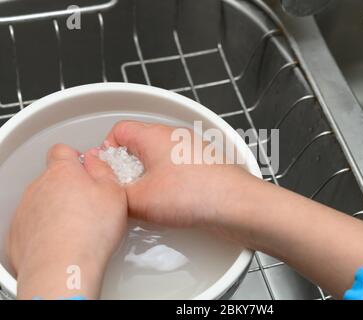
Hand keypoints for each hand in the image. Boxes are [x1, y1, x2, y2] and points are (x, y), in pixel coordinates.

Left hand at [7, 144, 127, 298]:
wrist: (62, 267)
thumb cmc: (90, 231)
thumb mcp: (114, 192)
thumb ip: (104, 169)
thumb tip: (97, 160)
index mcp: (62, 172)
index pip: (62, 151)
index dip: (75, 158)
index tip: (86, 169)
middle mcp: (39, 187)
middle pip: (53, 178)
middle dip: (69, 187)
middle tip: (90, 204)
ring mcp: (26, 210)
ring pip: (43, 201)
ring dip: (58, 209)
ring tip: (79, 227)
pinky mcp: (19, 233)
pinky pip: (34, 224)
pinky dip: (46, 229)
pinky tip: (64, 241)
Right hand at [105, 121, 362, 298]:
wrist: (237, 206)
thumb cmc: (194, 195)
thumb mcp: (140, 199)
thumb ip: (114, 193)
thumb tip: (105, 189)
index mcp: (154, 135)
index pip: (119, 130)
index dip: (107, 151)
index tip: (107, 173)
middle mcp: (174, 136)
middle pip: (139, 144)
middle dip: (127, 168)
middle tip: (125, 191)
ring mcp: (192, 150)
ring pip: (159, 159)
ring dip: (149, 178)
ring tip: (148, 202)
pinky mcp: (205, 166)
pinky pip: (177, 170)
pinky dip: (168, 183)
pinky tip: (171, 204)